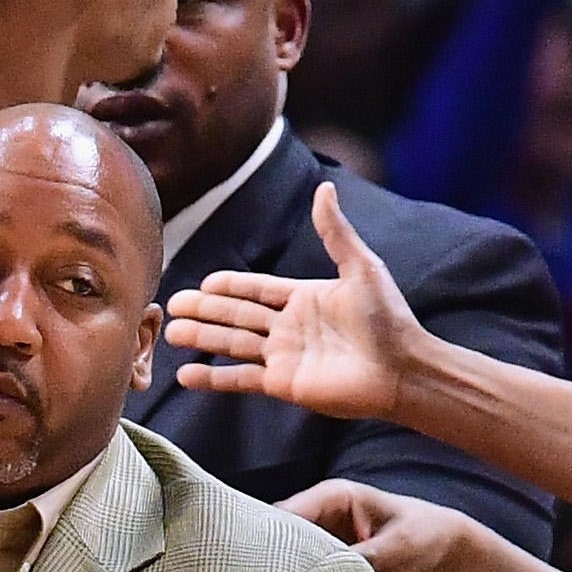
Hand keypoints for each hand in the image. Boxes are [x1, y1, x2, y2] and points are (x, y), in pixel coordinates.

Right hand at [167, 182, 423, 418]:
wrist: (401, 370)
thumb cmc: (388, 319)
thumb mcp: (361, 267)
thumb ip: (335, 232)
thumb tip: (324, 188)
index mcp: (304, 297)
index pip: (256, 288)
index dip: (229, 285)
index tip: (204, 282)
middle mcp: (289, 326)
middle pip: (236, 314)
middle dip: (205, 309)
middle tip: (172, 303)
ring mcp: (284, 356)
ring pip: (232, 344)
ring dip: (202, 337)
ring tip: (171, 333)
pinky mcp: (283, 384)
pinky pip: (240, 379)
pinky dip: (213, 378)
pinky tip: (186, 376)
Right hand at [283, 478, 473, 571]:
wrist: (441, 557)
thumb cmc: (424, 537)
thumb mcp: (398, 547)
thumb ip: (362, 559)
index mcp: (333, 497)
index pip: (287, 513)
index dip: (272, 537)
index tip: (266, 567)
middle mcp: (318, 516)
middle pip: (278, 537)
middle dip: (271, 562)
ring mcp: (318, 543)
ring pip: (285, 561)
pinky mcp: (323, 567)